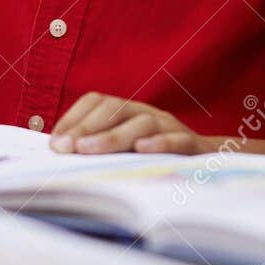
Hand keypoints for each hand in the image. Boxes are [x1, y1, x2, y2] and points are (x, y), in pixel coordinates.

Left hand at [50, 94, 212, 153]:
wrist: (210, 162)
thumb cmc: (158, 158)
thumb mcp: (126, 150)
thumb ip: (98, 148)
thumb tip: (59, 153)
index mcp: (129, 111)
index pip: (97, 102)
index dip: (73, 118)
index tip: (54, 142)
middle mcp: (148, 113)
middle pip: (116, 110)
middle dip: (86, 128)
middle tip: (64, 148)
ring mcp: (172, 126)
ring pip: (143, 123)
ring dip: (112, 136)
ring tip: (87, 149)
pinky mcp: (193, 146)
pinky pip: (178, 140)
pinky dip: (160, 143)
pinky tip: (141, 150)